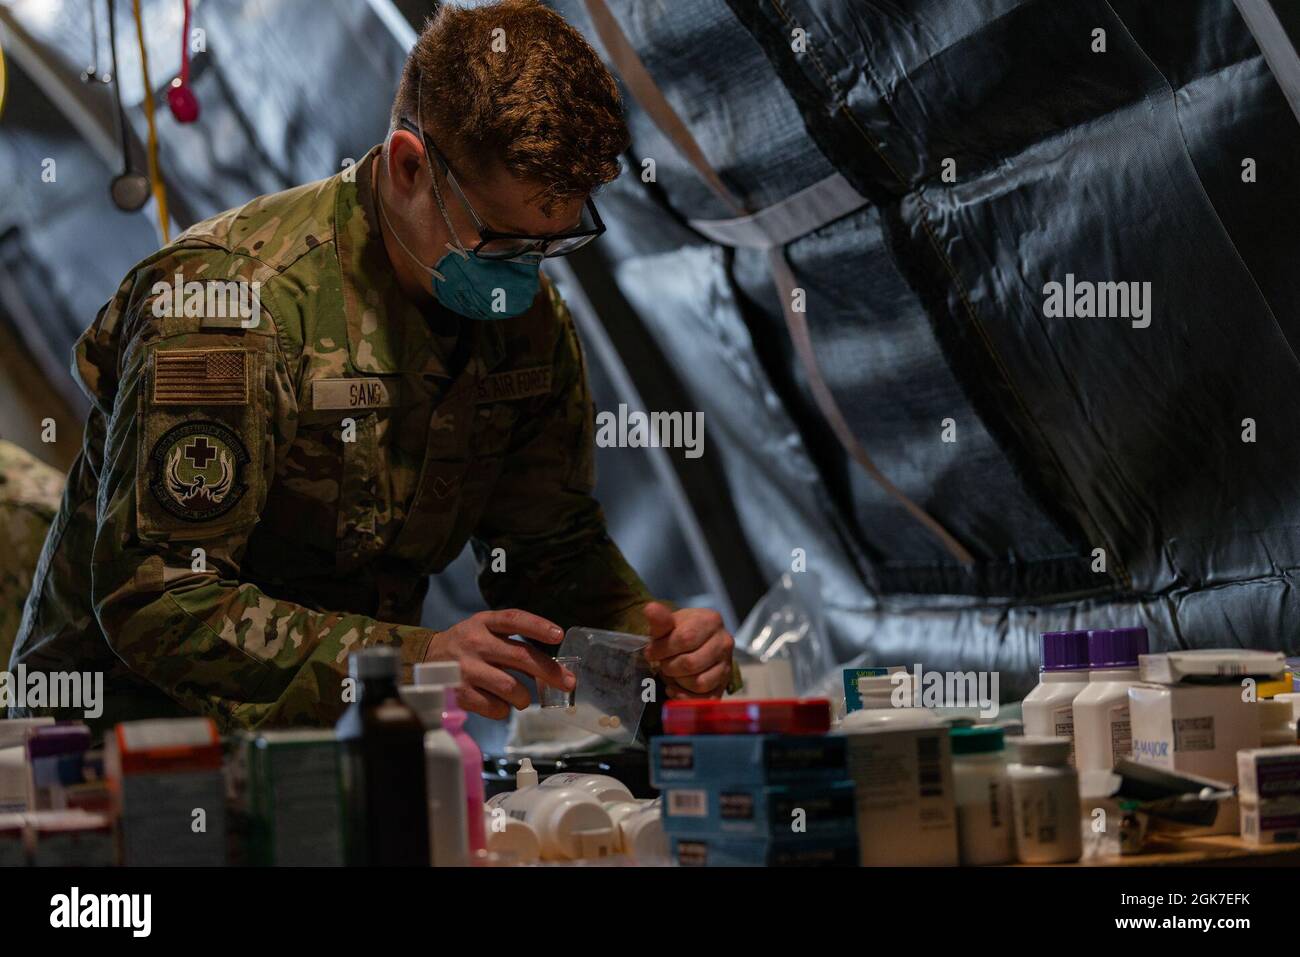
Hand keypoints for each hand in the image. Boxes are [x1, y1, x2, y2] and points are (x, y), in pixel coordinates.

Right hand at [425, 609, 574, 719]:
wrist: (425, 660)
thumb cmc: (466, 645)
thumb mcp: (485, 632)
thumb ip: (514, 644)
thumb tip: (552, 669)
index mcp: (484, 623)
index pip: (514, 619)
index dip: (538, 626)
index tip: (559, 635)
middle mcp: (475, 643)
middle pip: (520, 656)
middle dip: (550, 671)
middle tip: (568, 682)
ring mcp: (467, 669)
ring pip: (511, 687)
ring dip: (525, 697)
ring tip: (522, 697)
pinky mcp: (461, 694)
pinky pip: (495, 708)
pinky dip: (504, 709)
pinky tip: (499, 703)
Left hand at [642, 602, 733, 699]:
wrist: (694, 642)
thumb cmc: (679, 631)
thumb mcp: (669, 623)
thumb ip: (660, 619)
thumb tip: (650, 610)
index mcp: (711, 621)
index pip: (686, 638)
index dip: (663, 649)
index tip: (651, 652)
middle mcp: (725, 642)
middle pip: (691, 663)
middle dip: (669, 666)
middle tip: (662, 663)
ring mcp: (727, 665)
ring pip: (699, 683)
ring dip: (678, 681)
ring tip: (671, 673)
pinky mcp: (723, 685)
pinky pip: (705, 699)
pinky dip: (684, 697)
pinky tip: (674, 688)